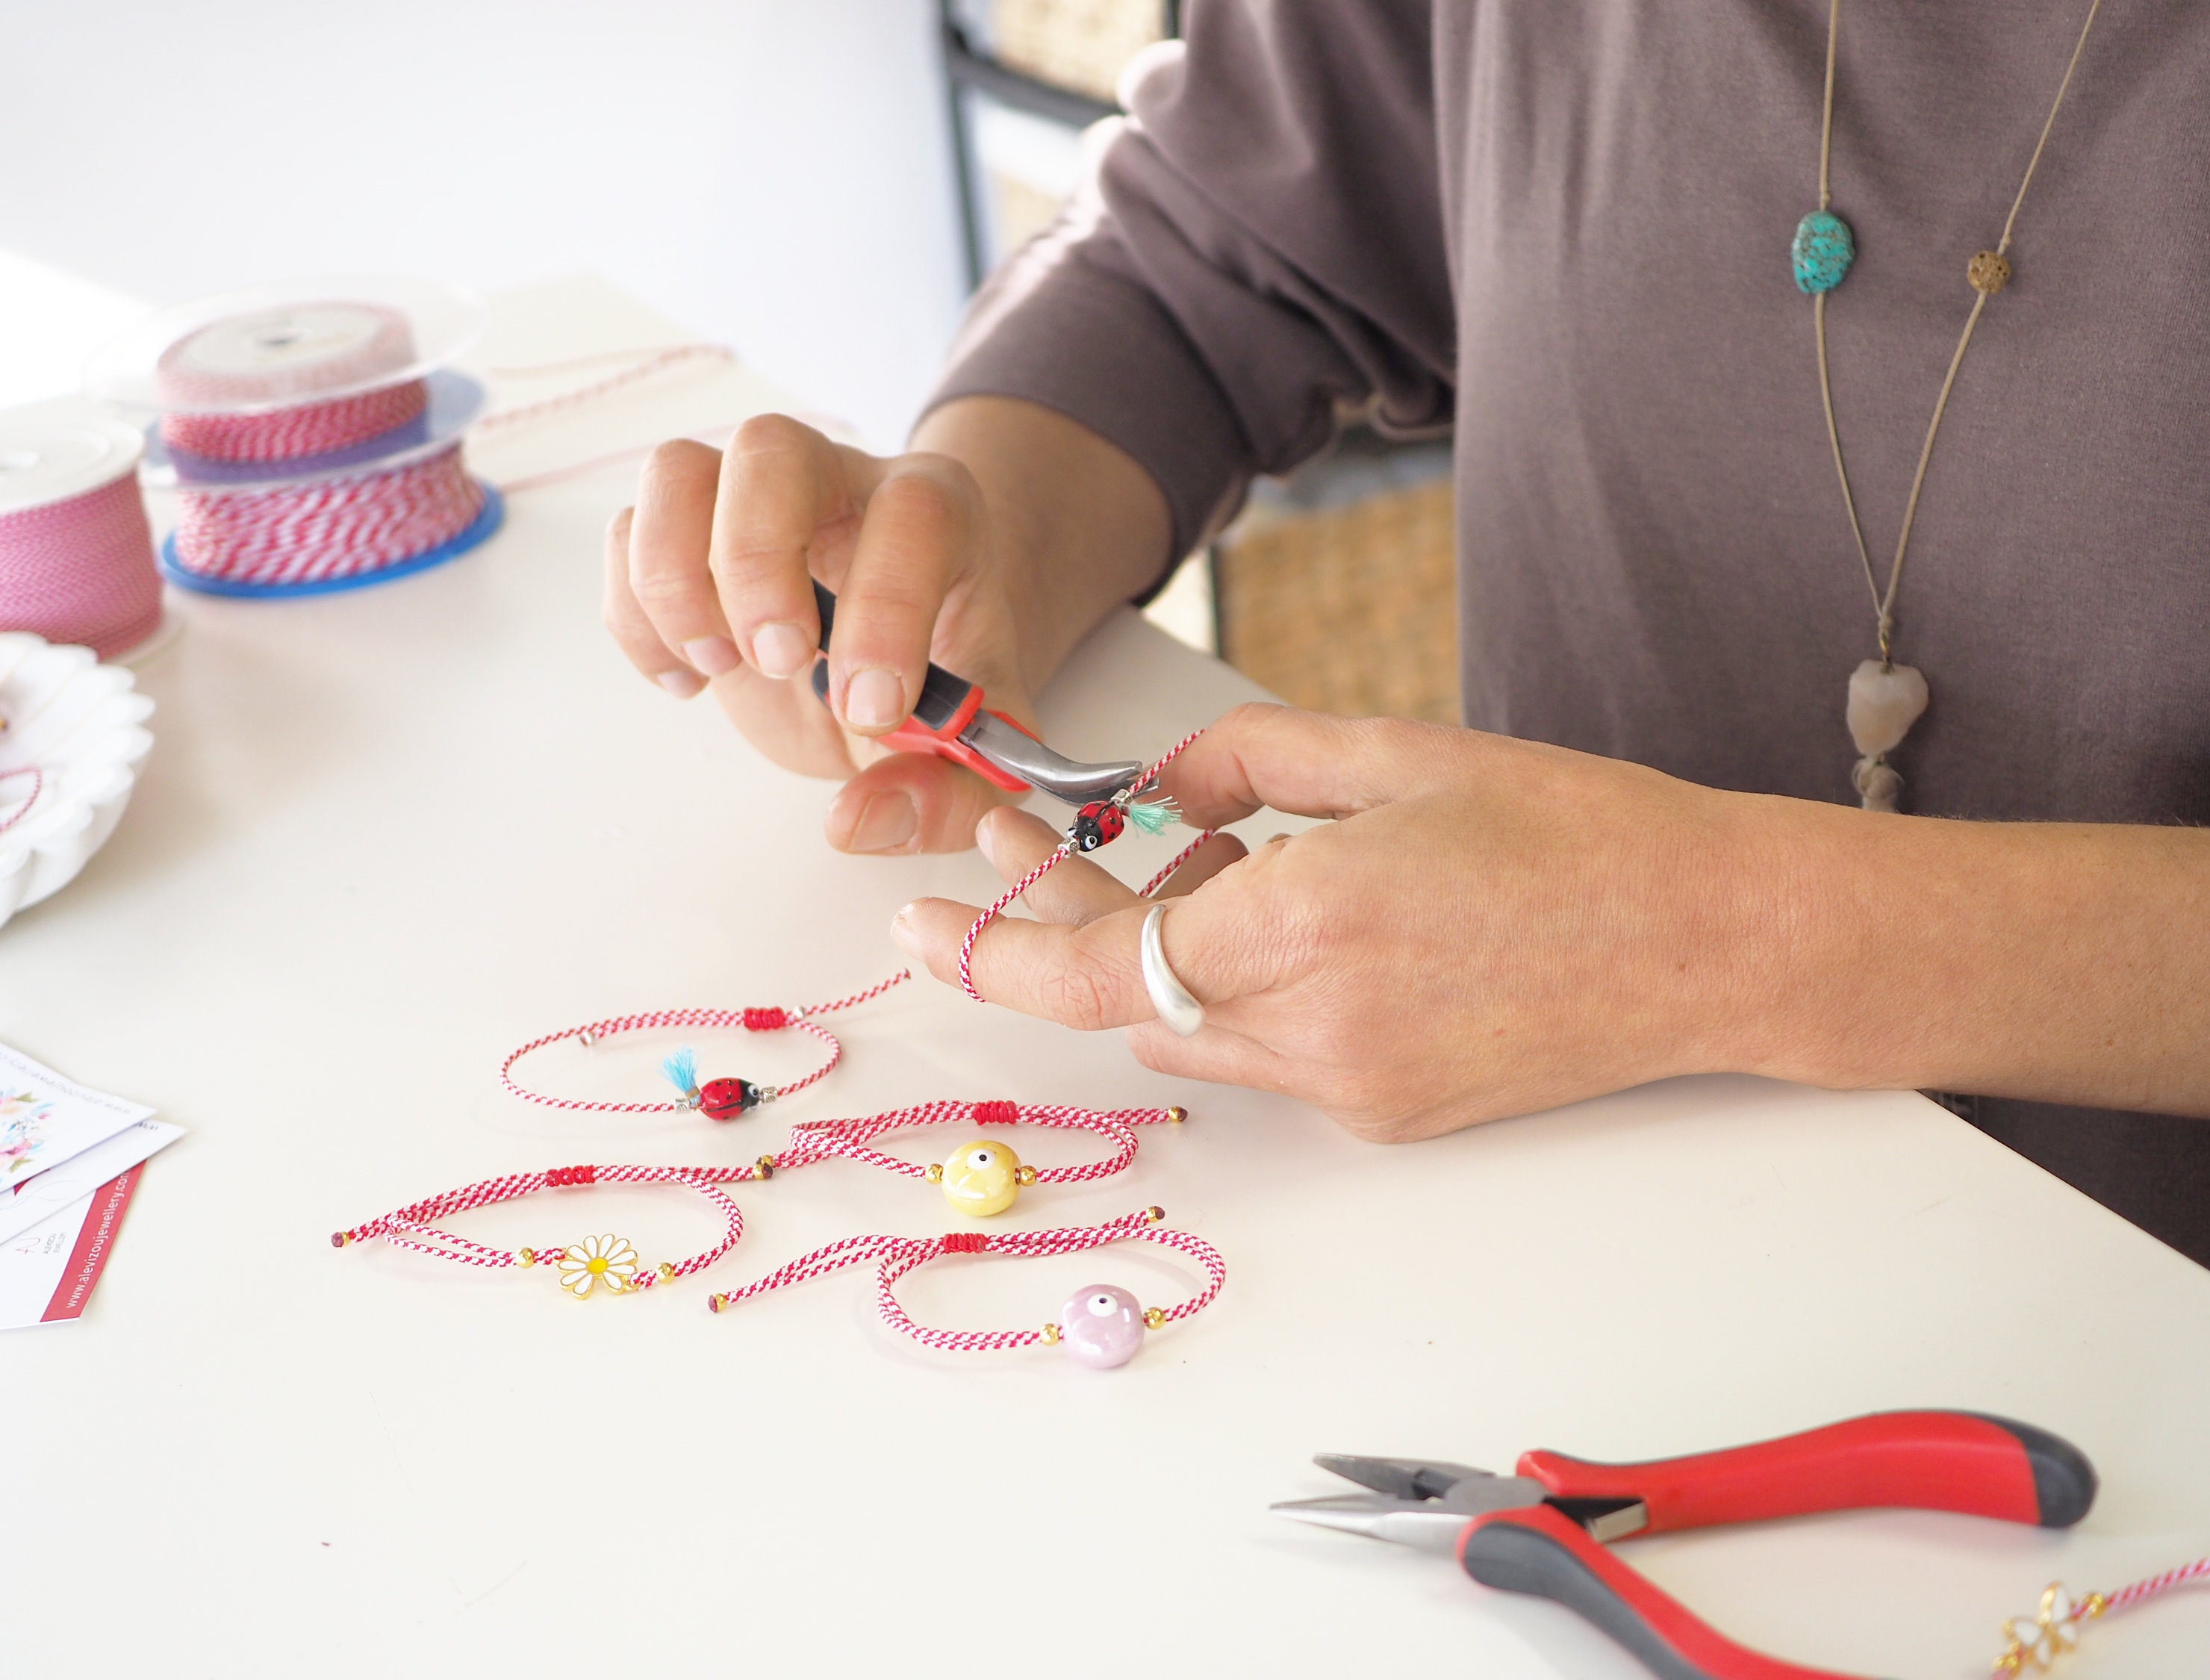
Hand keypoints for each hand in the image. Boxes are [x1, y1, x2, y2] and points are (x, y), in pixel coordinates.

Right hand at [603, 413, 1032, 854]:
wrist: (887, 670)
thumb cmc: (935, 691)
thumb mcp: (975, 757)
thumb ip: (947, 797)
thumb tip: (861, 821)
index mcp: (937, 513)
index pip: (914, 512)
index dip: (887, 608)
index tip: (871, 710)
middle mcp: (839, 481)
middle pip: (771, 451)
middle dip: (757, 565)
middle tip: (778, 665)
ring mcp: (750, 498)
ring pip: (676, 472)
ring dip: (676, 583)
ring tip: (721, 668)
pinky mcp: (684, 535)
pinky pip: (627, 535)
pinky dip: (636, 617)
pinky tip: (690, 677)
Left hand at [889, 704, 1757, 1140]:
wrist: (1714, 939)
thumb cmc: (1575, 827)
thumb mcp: (1395, 750)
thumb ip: (1245, 757)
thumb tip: (1154, 789)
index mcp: (1303, 925)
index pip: (1094, 962)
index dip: (988, 944)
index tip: (912, 914)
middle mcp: (1314, 1032)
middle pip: (1128, 997)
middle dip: (1078, 922)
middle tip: (1044, 844)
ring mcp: (1354, 1089)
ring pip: (1194, 1027)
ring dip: (1171, 952)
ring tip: (1224, 857)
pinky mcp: (1392, 1113)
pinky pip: (1271, 1050)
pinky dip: (1252, 986)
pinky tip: (1307, 913)